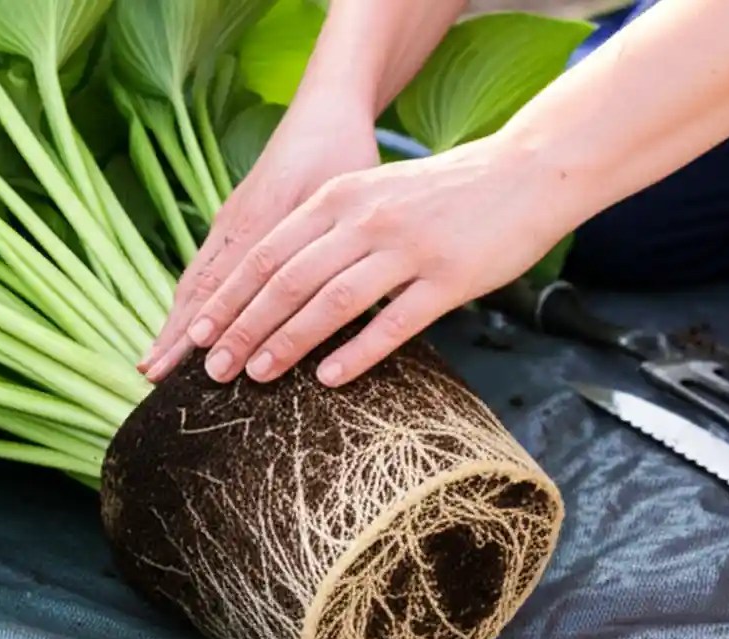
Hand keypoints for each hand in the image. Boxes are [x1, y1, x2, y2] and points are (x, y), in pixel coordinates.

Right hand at [140, 97, 380, 380]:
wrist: (325, 111)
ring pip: (195, 280)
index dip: (199, 329)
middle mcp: (235, 225)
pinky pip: (203, 266)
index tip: (180, 366)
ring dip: (175, 322)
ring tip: (153, 361)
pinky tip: (184, 324)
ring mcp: (229, 222)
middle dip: (173, 335)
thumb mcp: (343, 199)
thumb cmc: (344, 156)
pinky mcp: (232, 219)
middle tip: (150, 375)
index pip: (220, 287)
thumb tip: (330, 306)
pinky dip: (190, 300)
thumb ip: (328, 248)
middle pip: (197, 289)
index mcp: (260, 221)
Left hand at [176, 135, 584, 386]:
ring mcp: (408, 248)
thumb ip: (330, 225)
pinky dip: (356, 352)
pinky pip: (393, 322)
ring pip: (331, 302)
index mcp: (341, 196)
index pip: (268, 251)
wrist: (527, 171)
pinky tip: (329, 379)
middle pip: (288, 280)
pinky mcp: (448, 278)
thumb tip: (278, 275)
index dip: (231, 295)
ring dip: (288, 342)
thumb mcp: (376, 191)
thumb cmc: (445, 191)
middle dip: (245, 327)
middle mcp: (366, 218)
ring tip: (258, 376)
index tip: (201, 331)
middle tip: (215, 368)